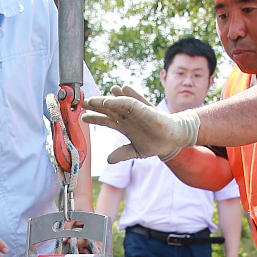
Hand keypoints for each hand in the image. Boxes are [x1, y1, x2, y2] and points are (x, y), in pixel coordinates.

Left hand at [83, 84, 199, 162]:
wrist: (173, 139)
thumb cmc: (155, 143)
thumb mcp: (136, 151)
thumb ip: (122, 153)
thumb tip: (108, 160)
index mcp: (124, 126)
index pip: (106, 120)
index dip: (95, 118)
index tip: (83, 117)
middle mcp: (127, 117)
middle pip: (109, 110)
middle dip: (96, 106)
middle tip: (84, 102)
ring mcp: (136, 112)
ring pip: (118, 104)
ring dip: (106, 99)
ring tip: (95, 98)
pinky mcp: (145, 109)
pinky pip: (132, 101)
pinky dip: (122, 98)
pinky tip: (112, 96)